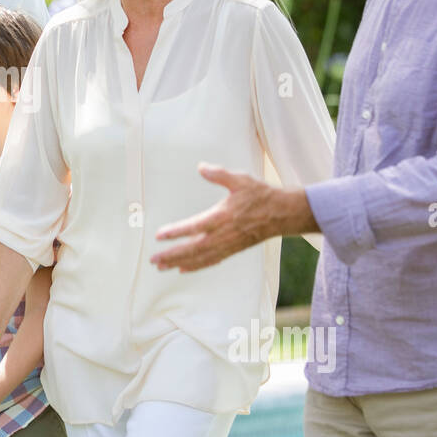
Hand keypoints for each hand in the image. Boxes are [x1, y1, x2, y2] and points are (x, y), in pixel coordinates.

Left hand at [150, 163, 291, 272]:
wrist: (283, 214)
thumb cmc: (261, 195)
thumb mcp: (241, 179)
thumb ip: (219, 174)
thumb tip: (201, 167)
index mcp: (222, 217)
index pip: (194, 227)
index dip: (176, 232)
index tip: (159, 236)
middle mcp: (223, 234)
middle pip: (193, 248)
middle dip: (172, 255)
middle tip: (153, 260)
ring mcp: (228, 244)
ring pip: (200, 258)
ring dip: (180, 262)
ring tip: (162, 266)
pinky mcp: (233, 249)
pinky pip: (211, 261)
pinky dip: (196, 266)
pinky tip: (183, 268)